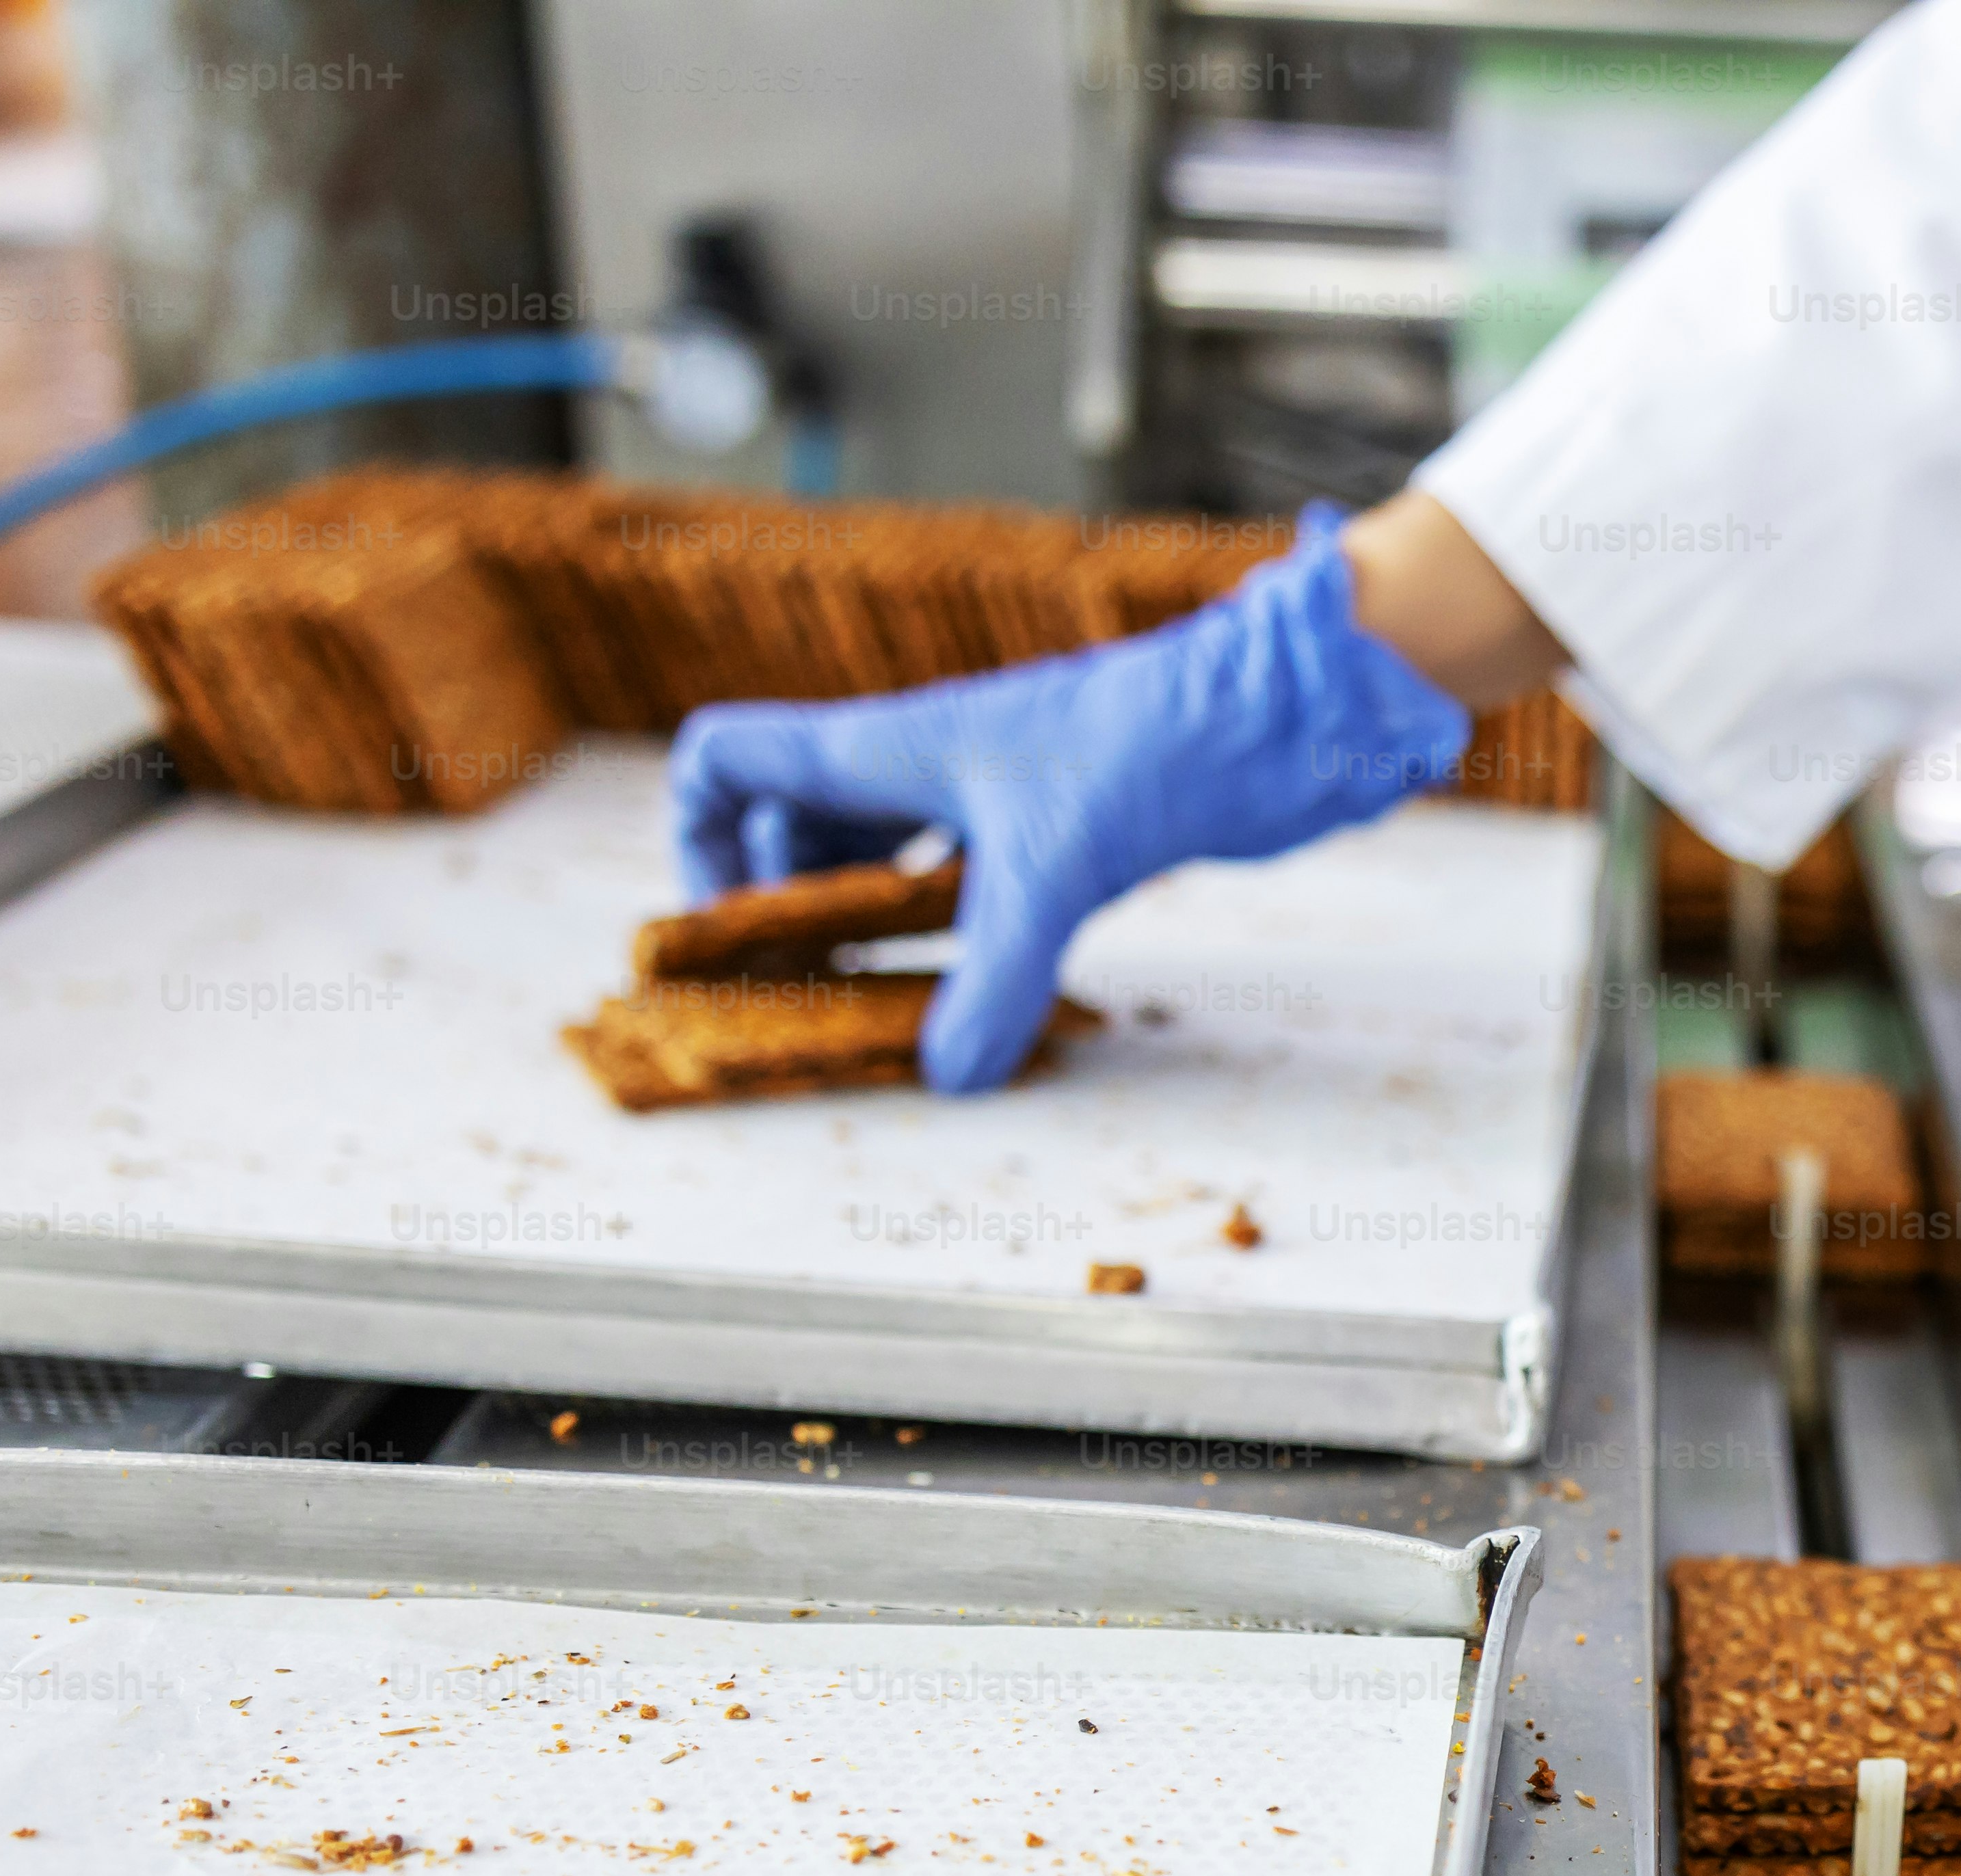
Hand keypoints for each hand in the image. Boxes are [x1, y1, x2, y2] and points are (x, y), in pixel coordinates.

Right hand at [667, 503, 1476, 1092]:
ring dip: (849, 915)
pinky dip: (932, 926)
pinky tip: (958, 984)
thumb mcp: (1057, 875)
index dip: (700, 837)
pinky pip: (947, 875)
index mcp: (884, 746)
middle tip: (789, 984)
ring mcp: (980, 792)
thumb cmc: (1148, 751)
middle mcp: (918, 761)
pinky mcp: (1042, 825)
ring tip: (855, 995)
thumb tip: (947, 1074)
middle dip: (772, 897)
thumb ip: (996, 979)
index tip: (727, 925)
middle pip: (790, 818)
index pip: (727, 760)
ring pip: (871, 849)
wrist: (1260, 716)